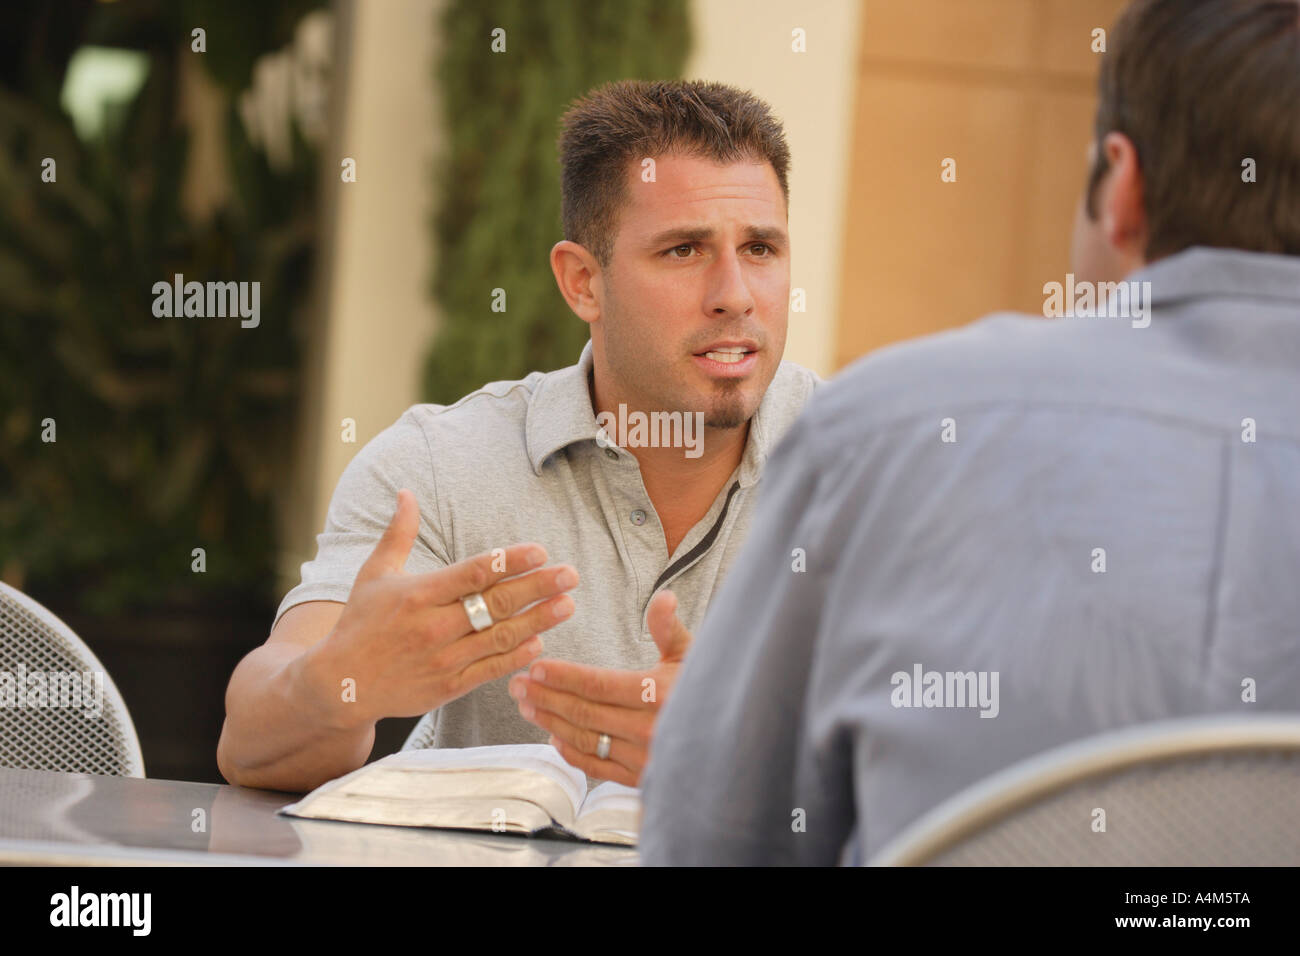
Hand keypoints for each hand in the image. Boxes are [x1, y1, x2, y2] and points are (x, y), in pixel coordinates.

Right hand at [303, 489, 579, 727]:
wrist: (340, 684)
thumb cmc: (360, 623)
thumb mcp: (375, 574)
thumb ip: (398, 533)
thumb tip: (407, 493)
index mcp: (419, 593)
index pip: (474, 572)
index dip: (510, 561)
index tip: (540, 551)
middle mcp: (434, 626)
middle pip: (496, 603)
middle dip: (538, 587)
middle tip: (570, 575)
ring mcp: (443, 659)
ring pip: (501, 637)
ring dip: (538, 620)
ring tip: (567, 604)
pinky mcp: (448, 687)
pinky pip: (490, 669)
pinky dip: (517, 656)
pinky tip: (540, 641)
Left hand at [508, 589, 692, 786]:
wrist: (733, 738)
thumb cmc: (711, 689)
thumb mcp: (693, 654)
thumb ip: (669, 628)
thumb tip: (663, 597)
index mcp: (659, 694)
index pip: (598, 684)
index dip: (563, 677)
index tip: (536, 668)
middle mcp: (649, 728)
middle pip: (584, 712)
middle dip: (546, 697)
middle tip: (517, 685)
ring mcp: (644, 757)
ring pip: (586, 739)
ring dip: (551, 722)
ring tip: (528, 706)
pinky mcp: (642, 778)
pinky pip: (599, 767)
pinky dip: (572, 753)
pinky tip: (554, 737)